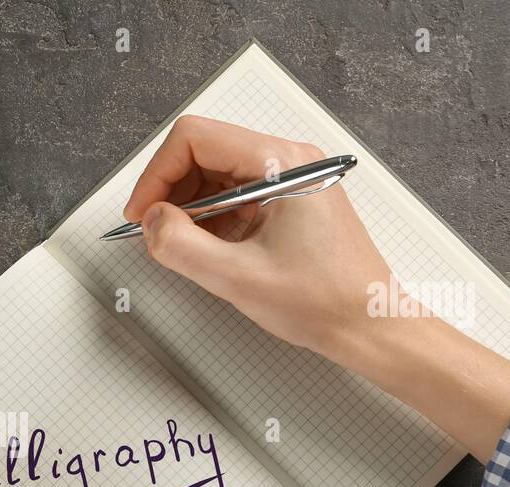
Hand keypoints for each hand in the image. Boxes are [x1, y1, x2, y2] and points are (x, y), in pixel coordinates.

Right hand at [123, 115, 390, 355]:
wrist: (368, 324)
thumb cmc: (323, 301)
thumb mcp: (237, 278)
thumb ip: (181, 246)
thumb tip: (151, 222)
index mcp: (282, 164)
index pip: (196, 138)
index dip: (157, 174)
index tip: (142, 214)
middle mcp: (288, 160)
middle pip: (205, 151)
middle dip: (170, 189)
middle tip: (154, 232)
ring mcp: (290, 179)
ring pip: (217, 173)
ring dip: (188, 205)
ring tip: (181, 244)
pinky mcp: (289, 200)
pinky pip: (236, 193)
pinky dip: (211, 217)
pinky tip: (207, 247)